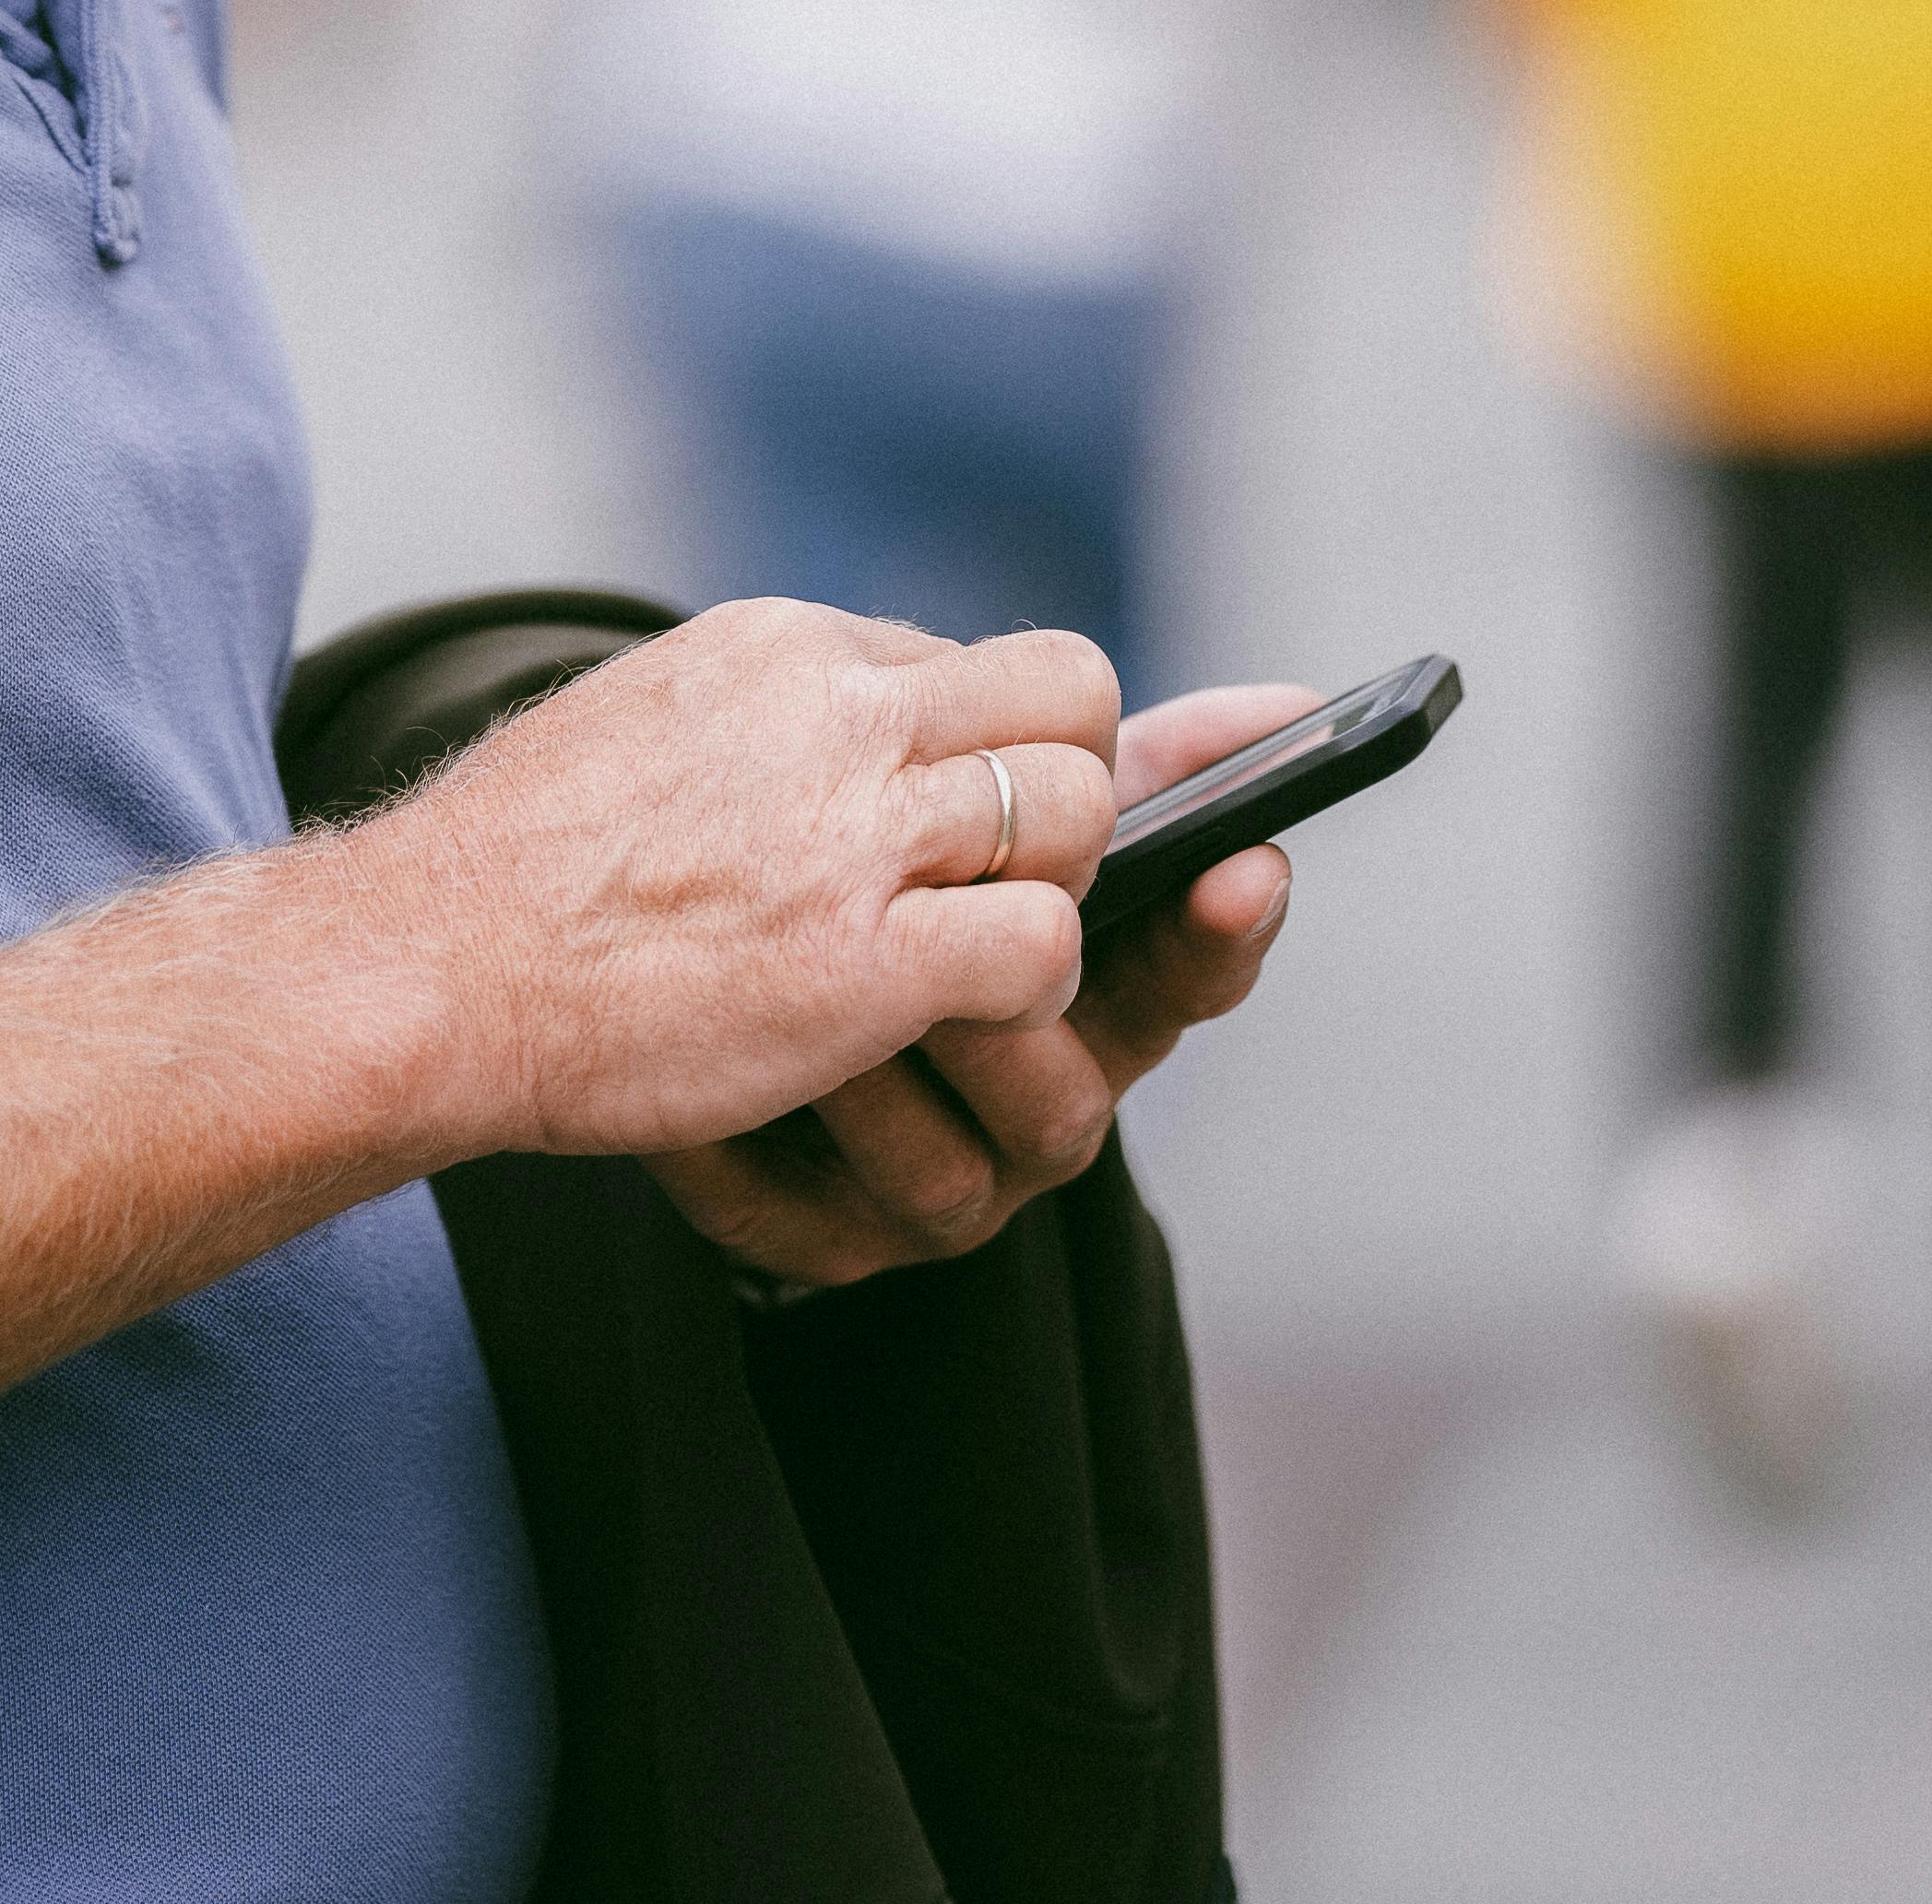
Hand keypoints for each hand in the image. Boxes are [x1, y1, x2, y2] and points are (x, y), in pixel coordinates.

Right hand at [367, 603, 1123, 1170]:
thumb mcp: (647, 714)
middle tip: (997, 880)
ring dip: (1053, 892)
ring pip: (1081, 810)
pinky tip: (951, 1019)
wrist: (433, 962)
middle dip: (1064, 789)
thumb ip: (762, 716)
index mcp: (784, 647)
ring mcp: (860, 833)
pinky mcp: (870, 963)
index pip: (971, 660)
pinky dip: (1027, 992)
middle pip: (1067, 697)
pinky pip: (1044, 948)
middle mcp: (839, 712)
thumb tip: (826, 730)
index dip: (983, 750)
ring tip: (974, 955)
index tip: (940, 823)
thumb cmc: (517, 864)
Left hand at [648, 676, 1318, 1288]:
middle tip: (941, 904)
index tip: (1243, 865)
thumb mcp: (959, 794)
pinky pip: (813, 1210)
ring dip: (878, 1056)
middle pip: (1073, 1098)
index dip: (1216, 934)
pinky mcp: (812, 1230)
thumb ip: (1097, 755)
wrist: (641, 956)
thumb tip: (1290, 700)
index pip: (1184, 981)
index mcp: (1087, 1001)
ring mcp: (928, 1188)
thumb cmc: (847, 859)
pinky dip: (774, 1115)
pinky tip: (738, 1049)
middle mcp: (1029, 1112)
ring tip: (807, 969)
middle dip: (1003, 999)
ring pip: (954, 1166)